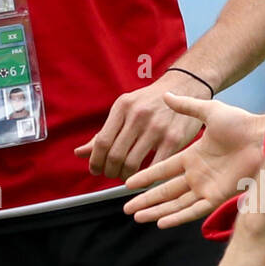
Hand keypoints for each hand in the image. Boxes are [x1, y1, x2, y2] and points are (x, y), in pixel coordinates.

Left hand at [73, 72, 209, 181]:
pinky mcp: (174, 139)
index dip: (95, 161)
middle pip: (115, 155)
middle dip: (109, 171)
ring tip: (126, 177)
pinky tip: (144, 177)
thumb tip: (79, 153)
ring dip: (125, 177)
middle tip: (111, 174)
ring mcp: (157, 128)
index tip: (95, 170)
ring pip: (132, 164)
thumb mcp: (125, 109)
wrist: (185, 88)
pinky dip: (146, 177)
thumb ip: (103, 132)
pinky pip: (154, 166)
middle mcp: (138, 116)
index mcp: (123, 106)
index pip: (102, 141)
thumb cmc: (150, 102)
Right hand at [122, 94, 264, 227]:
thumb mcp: (209, 111)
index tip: (129, 183)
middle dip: (146, 200)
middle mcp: (198, 174)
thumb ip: (187, 106)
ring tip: (137, 217)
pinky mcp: (218, 196)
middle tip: (127, 208)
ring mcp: (207, 187)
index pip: (163, 170)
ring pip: (176, 204)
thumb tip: (166, 94)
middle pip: (166, 191)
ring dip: (156, 211)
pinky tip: (161, 222)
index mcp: (194, 156)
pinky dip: (177, 217)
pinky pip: (194, 210)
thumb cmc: (241, 123)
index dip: (146, 177)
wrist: (262, 135)